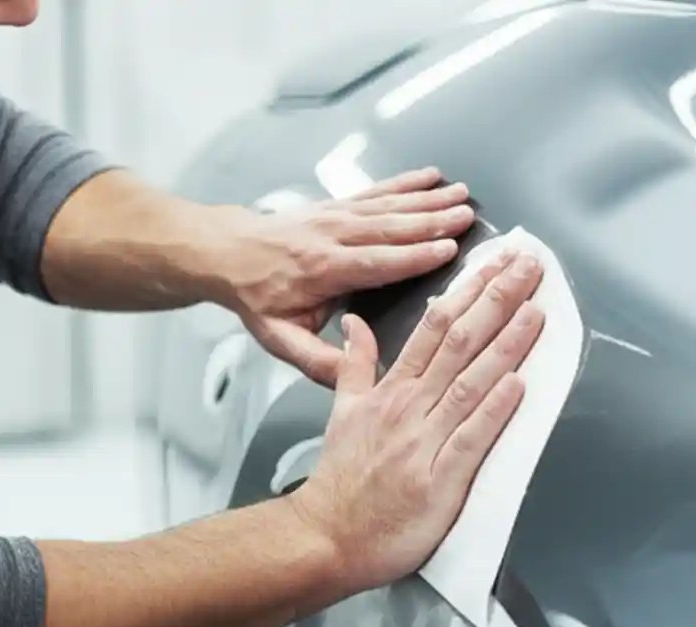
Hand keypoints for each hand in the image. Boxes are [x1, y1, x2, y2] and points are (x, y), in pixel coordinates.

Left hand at [211, 168, 475, 385]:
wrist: (226, 252)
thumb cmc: (257, 296)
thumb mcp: (278, 337)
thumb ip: (315, 360)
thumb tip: (352, 380)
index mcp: (322, 270)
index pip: (375, 262)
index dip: (412, 256)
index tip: (448, 250)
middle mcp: (332, 236)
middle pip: (389, 227)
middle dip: (431, 221)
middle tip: (468, 218)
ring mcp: (336, 215)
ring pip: (388, 205)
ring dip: (427, 200)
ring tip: (462, 195)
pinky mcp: (337, 204)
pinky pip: (377, 191)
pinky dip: (405, 182)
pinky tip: (431, 176)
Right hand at [287, 249, 545, 592]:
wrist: (327, 536)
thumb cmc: (340, 481)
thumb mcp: (342, 412)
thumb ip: (355, 365)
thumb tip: (355, 324)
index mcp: (391, 390)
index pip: (435, 327)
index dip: (471, 291)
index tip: (499, 262)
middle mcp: (409, 408)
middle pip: (459, 343)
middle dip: (497, 301)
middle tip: (529, 267)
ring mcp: (424, 443)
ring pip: (470, 382)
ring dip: (506, 345)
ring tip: (536, 311)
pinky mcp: (439, 481)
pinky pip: (471, 439)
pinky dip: (494, 409)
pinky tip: (518, 383)